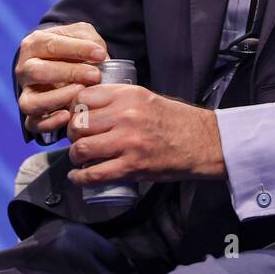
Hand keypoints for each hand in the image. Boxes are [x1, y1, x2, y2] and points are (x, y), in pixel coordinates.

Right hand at [15, 22, 106, 136]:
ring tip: (81, 93)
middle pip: (38, 72)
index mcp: (35, 44)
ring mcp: (26, 93)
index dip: (77, 49)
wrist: (67, 66)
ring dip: (56, 99)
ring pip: (30, 102)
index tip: (100, 55)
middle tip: (95, 75)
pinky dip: (49, 123)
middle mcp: (25, 69)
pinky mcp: (31, 114)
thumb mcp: (83, 35)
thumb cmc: (76, 49)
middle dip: (69, 73)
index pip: (51, 45)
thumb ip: (90, 40)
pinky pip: (33, 123)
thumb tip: (99, 57)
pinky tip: (68, 116)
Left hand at [64, 85, 225, 185]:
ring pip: (81, 148)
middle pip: (78, 124)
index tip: (76, 117)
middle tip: (78, 139)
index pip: (83, 98)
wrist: (202, 142)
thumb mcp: (146, 98)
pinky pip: (93, 174)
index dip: (73, 109)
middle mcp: (125, 116)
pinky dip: (79, 177)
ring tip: (80, 157)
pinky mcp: (131, 167)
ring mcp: (128, 142)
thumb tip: (89, 108)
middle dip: (72, 134)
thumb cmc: (175, 120)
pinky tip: (78, 176)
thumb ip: (119, 101)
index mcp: (129, 95)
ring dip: (75, 156)